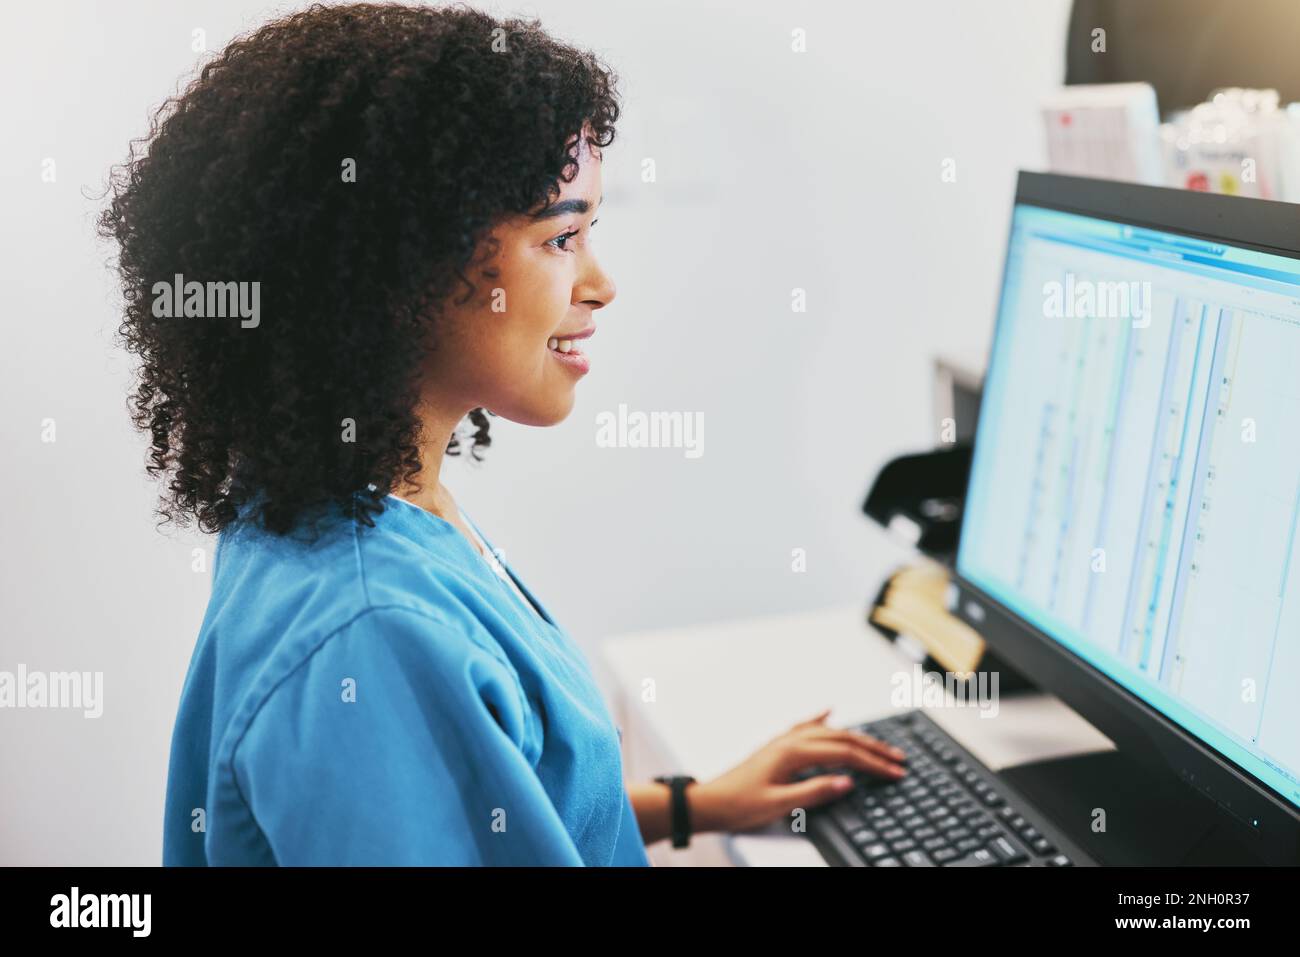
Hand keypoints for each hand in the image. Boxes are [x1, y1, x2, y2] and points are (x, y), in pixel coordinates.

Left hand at [688, 707, 905, 833]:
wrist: (710, 802)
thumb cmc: (739, 804)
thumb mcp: (779, 804)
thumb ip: (814, 792)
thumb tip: (847, 782)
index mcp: (793, 752)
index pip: (845, 755)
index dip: (873, 764)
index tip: (895, 772)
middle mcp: (790, 741)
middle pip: (841, 739)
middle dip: (873, 749)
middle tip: (899, 759)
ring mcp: (783, 741)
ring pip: (828, 732)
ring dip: (856, 737)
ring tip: (879, 745)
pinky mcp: (778, 746)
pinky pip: (806, 726)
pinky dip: (822, 719)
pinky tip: (830, 712)